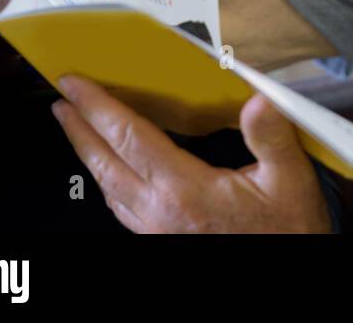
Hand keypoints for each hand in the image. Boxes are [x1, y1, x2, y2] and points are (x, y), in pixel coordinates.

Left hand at [51, 74, 332, 232]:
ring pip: (106, 187)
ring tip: (80, 131)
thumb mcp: (289, 178)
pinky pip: (120, 208)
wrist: (286, 268)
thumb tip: (259, 100)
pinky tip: (111, 174)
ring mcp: (155, 230)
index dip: (99, 107)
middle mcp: (159, 212)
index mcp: (184, 190)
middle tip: (63, 101)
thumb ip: (271, 137)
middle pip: (104, 163)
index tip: (76, 84)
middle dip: (79, 128)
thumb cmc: (286, 228)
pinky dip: (107, 181)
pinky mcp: (160, 240)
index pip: (129, 137)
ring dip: (88, 154)